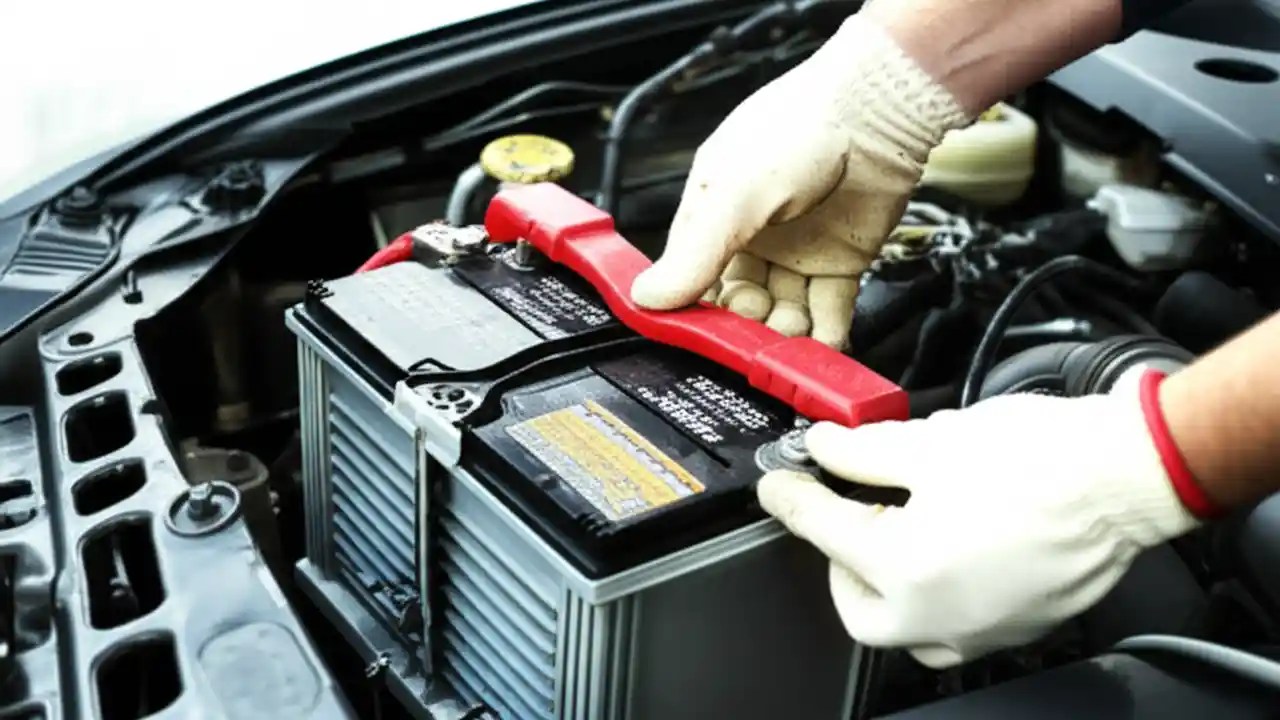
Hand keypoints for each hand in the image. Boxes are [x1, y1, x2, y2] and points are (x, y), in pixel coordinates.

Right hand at [630, 13, 969, 349]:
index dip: (694, 310)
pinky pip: (829, 309)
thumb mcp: (729, 195)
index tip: (698, 336)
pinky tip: (819, 345)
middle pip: (739, 301)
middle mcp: (753, 236)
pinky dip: (825, 332)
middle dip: (744, 325)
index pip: (693, 277)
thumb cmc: (798, 127)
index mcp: (714, 214)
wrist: (874, 111)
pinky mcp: (841, 260)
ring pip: (783, 310)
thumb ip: (693, 253)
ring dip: (784, 333)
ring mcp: (799, 250)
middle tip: (752, 333)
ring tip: (789, 336)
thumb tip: (649, 296)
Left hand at [756, 373, 1198, 667]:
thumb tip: (826, 449)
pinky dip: (935, 587)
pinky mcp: (1016, 627)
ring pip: (904, 621)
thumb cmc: (1041, 460)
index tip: (779, 484)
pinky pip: (953, 620)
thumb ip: (862, 452)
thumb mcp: (929, 444)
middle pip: (855, 602)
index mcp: (903, 570)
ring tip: (905, 526)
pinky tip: (950, 542)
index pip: (820, 530)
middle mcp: (937, 616)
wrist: (1127, 476)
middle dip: (842, 557)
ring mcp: (979, 631)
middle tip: (852, 510)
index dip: (792, 497)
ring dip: (888, 580)